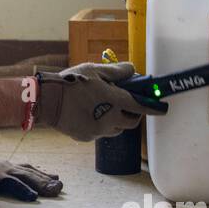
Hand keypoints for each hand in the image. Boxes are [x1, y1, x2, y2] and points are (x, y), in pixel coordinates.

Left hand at [0, 147, 61, 201]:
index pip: (9, 183)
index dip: (20, 189)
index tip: (33, 197)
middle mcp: (4, 168)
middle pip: (25, 176)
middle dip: (41, 184)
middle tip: (57, 190)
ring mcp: (9, 166)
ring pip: (30, 171)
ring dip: (45, 179)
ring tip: (59, 185)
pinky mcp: (12, 165)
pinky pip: (29, 167)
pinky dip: (42, 172)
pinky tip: (53, 176)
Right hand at [35, 62, 166, 141]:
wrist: (46, 101)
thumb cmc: (70, 83)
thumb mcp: (94, 70)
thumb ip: (117, 71)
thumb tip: (132, 70)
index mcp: (114, 101)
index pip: (141, 107)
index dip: (154, 108)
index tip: (162, 109)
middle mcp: (110, 119)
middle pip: (131, 122)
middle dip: (133, 114)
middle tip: (128, 105)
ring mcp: (98, 131)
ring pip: (116, 129)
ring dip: (117, 120)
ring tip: (105, 107)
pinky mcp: (87, 137)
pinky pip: (100, 133)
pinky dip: (100, 125)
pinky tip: (89, 114)